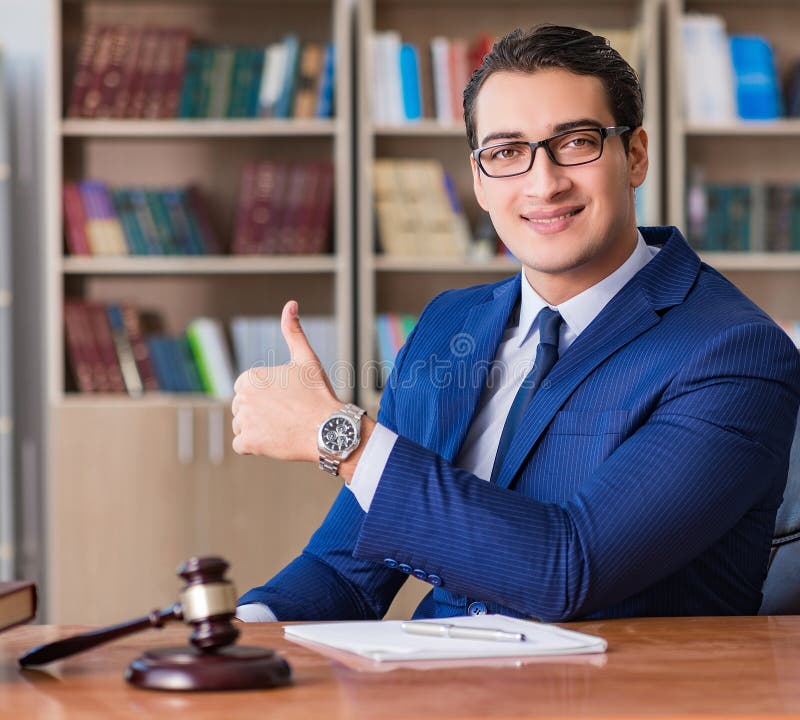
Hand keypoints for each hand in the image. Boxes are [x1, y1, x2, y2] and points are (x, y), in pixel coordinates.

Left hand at [231, 300, 340, 461]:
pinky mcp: (248, 443)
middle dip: (260, 413)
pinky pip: (241, 446)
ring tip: (282, 427)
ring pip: (241, 427)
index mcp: (250, 377)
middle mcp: (242, 397)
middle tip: (286, 414)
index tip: (284, 400)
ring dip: (258, 430)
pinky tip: (274, 440)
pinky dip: (255, 446)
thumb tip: (290, 304)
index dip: (265, 396)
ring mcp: (244, 421)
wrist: (330, 429)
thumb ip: (293, 331)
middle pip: (242, 408)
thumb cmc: (319, 393)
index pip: (246, 390)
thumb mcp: (306, 359)